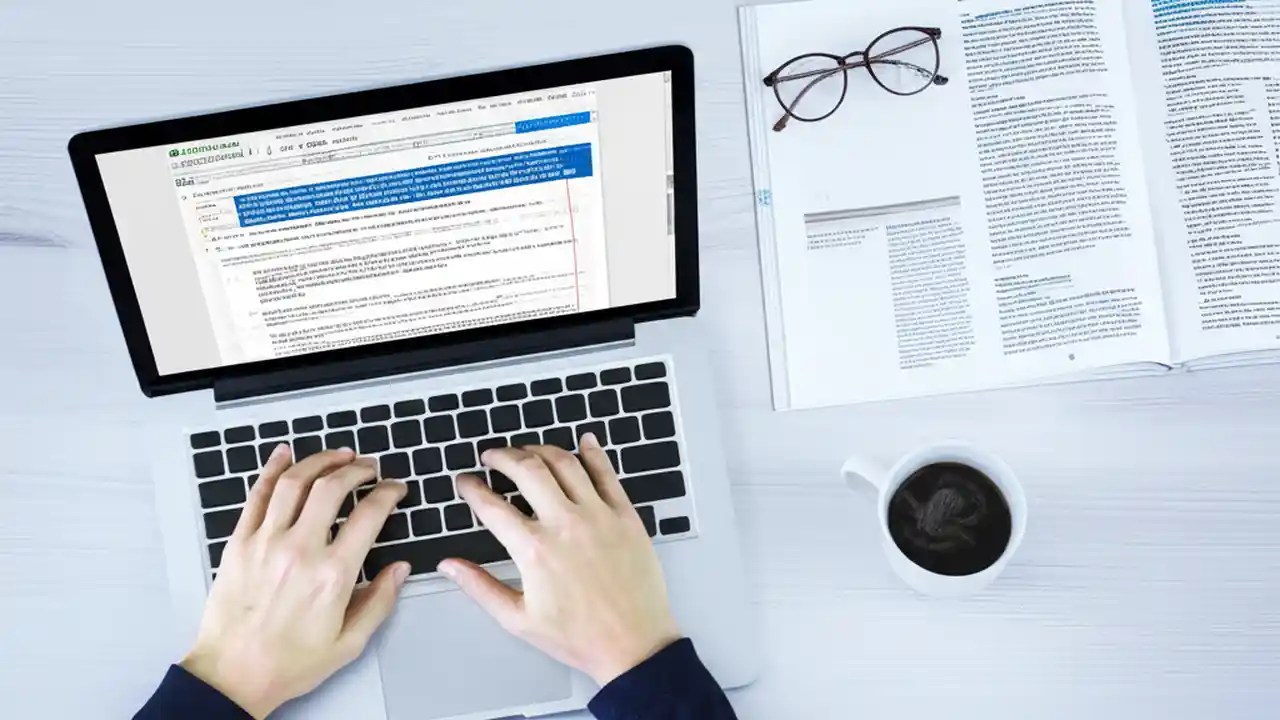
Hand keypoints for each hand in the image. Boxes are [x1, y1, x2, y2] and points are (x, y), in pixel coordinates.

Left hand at [181, 445, 410, 718]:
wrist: (233, 675)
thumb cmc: (288, 663)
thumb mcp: (349, 643)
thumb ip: (380, 602)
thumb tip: (399, 570)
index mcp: (333, 575)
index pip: (369, 514)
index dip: (388, 493)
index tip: (394, 489)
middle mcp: (300, 551)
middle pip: (333, 488)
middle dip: (357, 469)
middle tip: (368, 467)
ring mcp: (265, 543)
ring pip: (294, 482)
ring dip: (320, 461)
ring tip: (337, 455)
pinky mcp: (239, 544)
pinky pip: (257, 495)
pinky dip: (272, 469)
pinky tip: (285, 455)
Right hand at [438, 434, 680, 684]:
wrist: (634, 644)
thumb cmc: (578, 636)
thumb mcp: (519, 619)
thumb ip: (480, 587)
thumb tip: (449, 565)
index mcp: (534, 550)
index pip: (492, 506)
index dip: (472, 488)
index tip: (465, 482)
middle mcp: (565, 524)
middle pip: (527, 470)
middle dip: (503, 456)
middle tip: (491, 457)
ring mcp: (599, 515)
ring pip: (565, 463)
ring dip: (540, 450)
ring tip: (527, 451)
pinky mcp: (626, 516)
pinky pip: (607, 473)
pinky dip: (594, 453)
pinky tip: (585, 442)